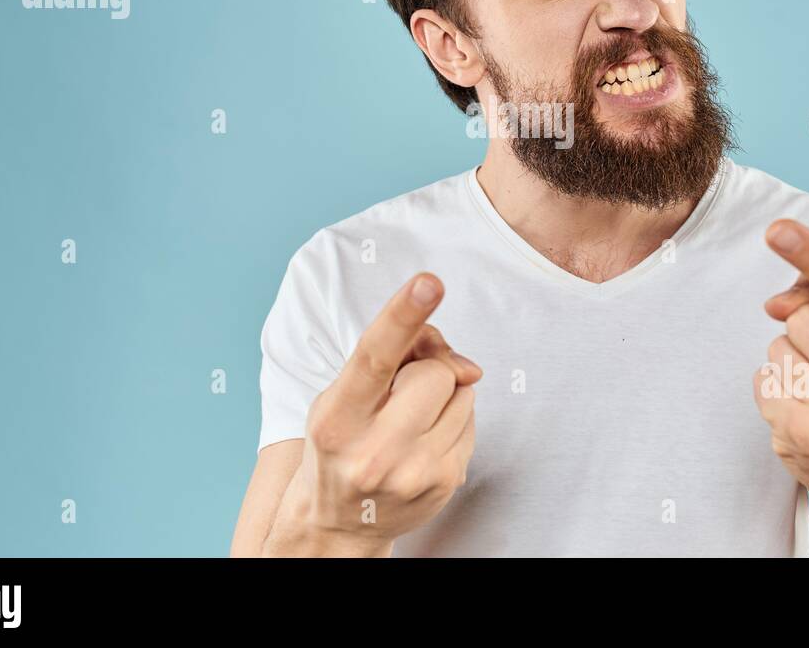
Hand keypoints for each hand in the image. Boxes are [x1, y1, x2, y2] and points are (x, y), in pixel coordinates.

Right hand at [262, 273, 481, 556]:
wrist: (339, 524)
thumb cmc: (341, 442)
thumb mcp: (344, 395)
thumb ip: (393, 359)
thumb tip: (466, 364)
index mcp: (337, 420)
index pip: (374, 357)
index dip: (403, 315)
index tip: (429, 283)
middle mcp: (375, 451)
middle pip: (434, 373)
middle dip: (426, 370)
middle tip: (401, 390)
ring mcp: (414, 473)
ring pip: (462, 393)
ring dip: (443, 394)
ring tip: (409, 419)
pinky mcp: (445, 483)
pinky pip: (471, 421)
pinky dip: (453, 419)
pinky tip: (423, 440)